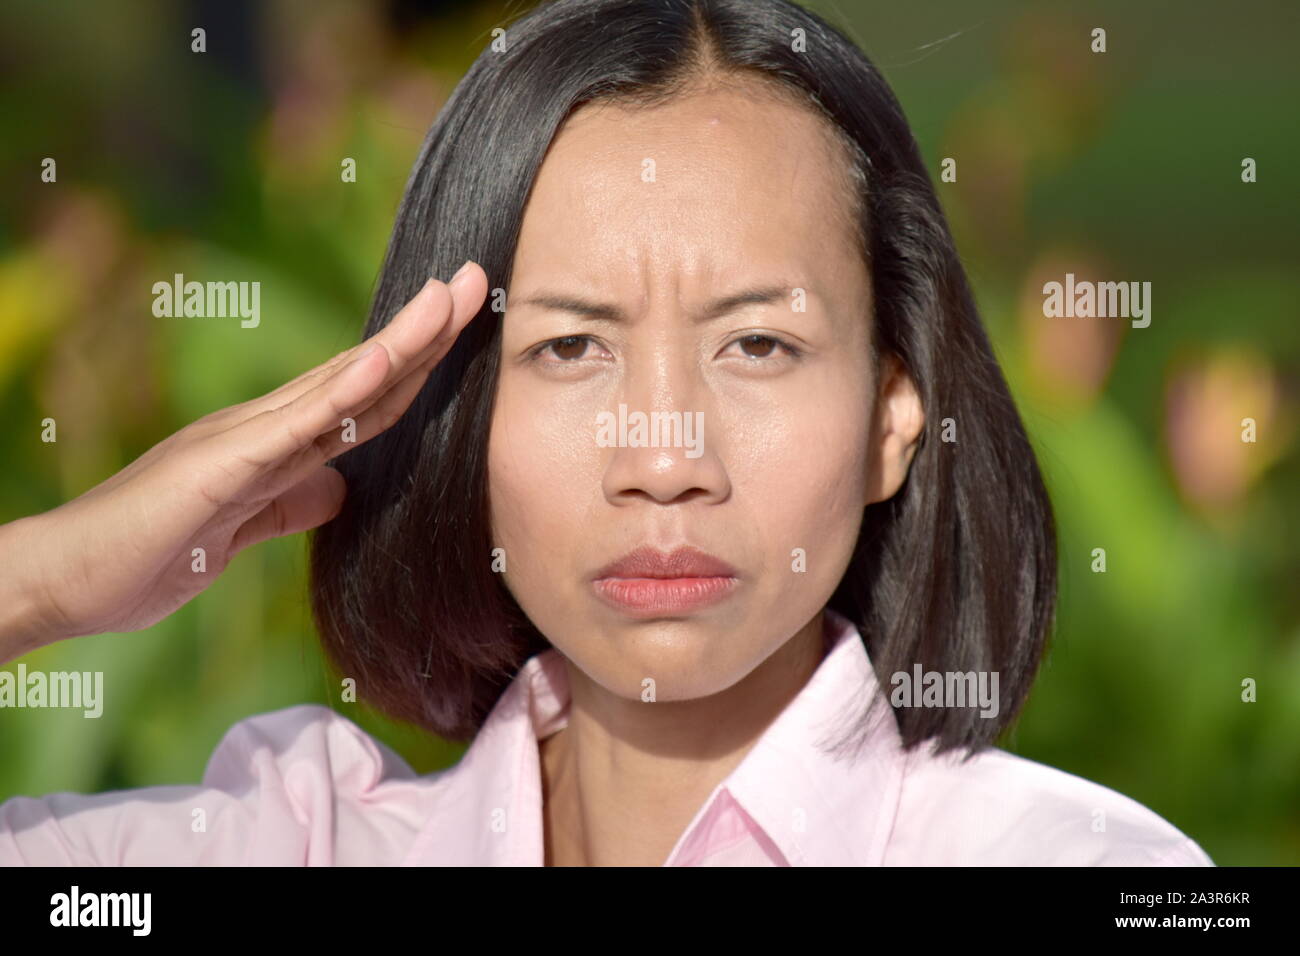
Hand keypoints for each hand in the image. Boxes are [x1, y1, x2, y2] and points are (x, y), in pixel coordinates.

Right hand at [0, 262, 486, 658]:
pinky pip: (293, 425)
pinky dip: (342, 390)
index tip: (463, 323)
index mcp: (273, 445)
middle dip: (426, 329)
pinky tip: (385, 358)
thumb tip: (338, 490)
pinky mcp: (219, 465)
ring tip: (451, 297)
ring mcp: (242, 439)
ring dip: (401, 339)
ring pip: (338, 382)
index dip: (418, 362)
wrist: (65, 582)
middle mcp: (263, 427)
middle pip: (362, 373)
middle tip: (477, 279)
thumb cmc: (144, 557)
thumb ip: (288, 504)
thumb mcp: (240, 532)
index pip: (362, 398)